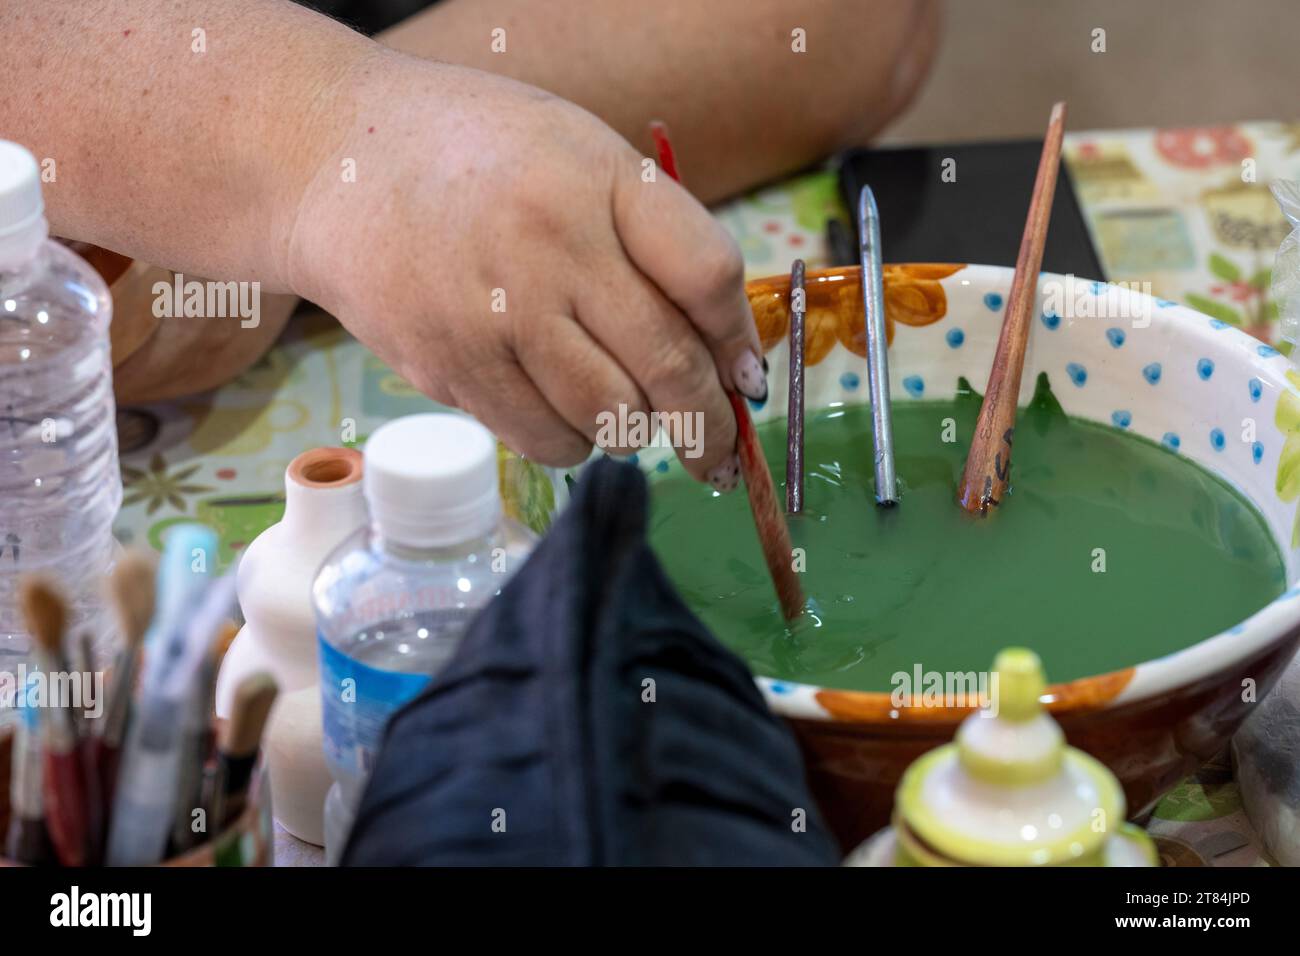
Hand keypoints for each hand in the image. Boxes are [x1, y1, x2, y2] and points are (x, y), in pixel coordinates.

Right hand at [287, 51, 765, 488]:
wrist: (334, 166)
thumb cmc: (476, 157)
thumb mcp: (579, 153)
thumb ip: (653, 235)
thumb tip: (723, 351)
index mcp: (594, 180)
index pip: (705, 276)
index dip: (738, 340)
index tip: (745, 380)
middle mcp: (547, 249)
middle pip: (667, 366)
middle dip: (708, 428)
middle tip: (718, 458)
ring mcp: (492, 316)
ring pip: (609, 420)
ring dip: (636, 435)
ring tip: (631, 419)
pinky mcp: (447, 369)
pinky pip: (542, 440)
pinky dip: (573, 444)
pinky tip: (568, 415)